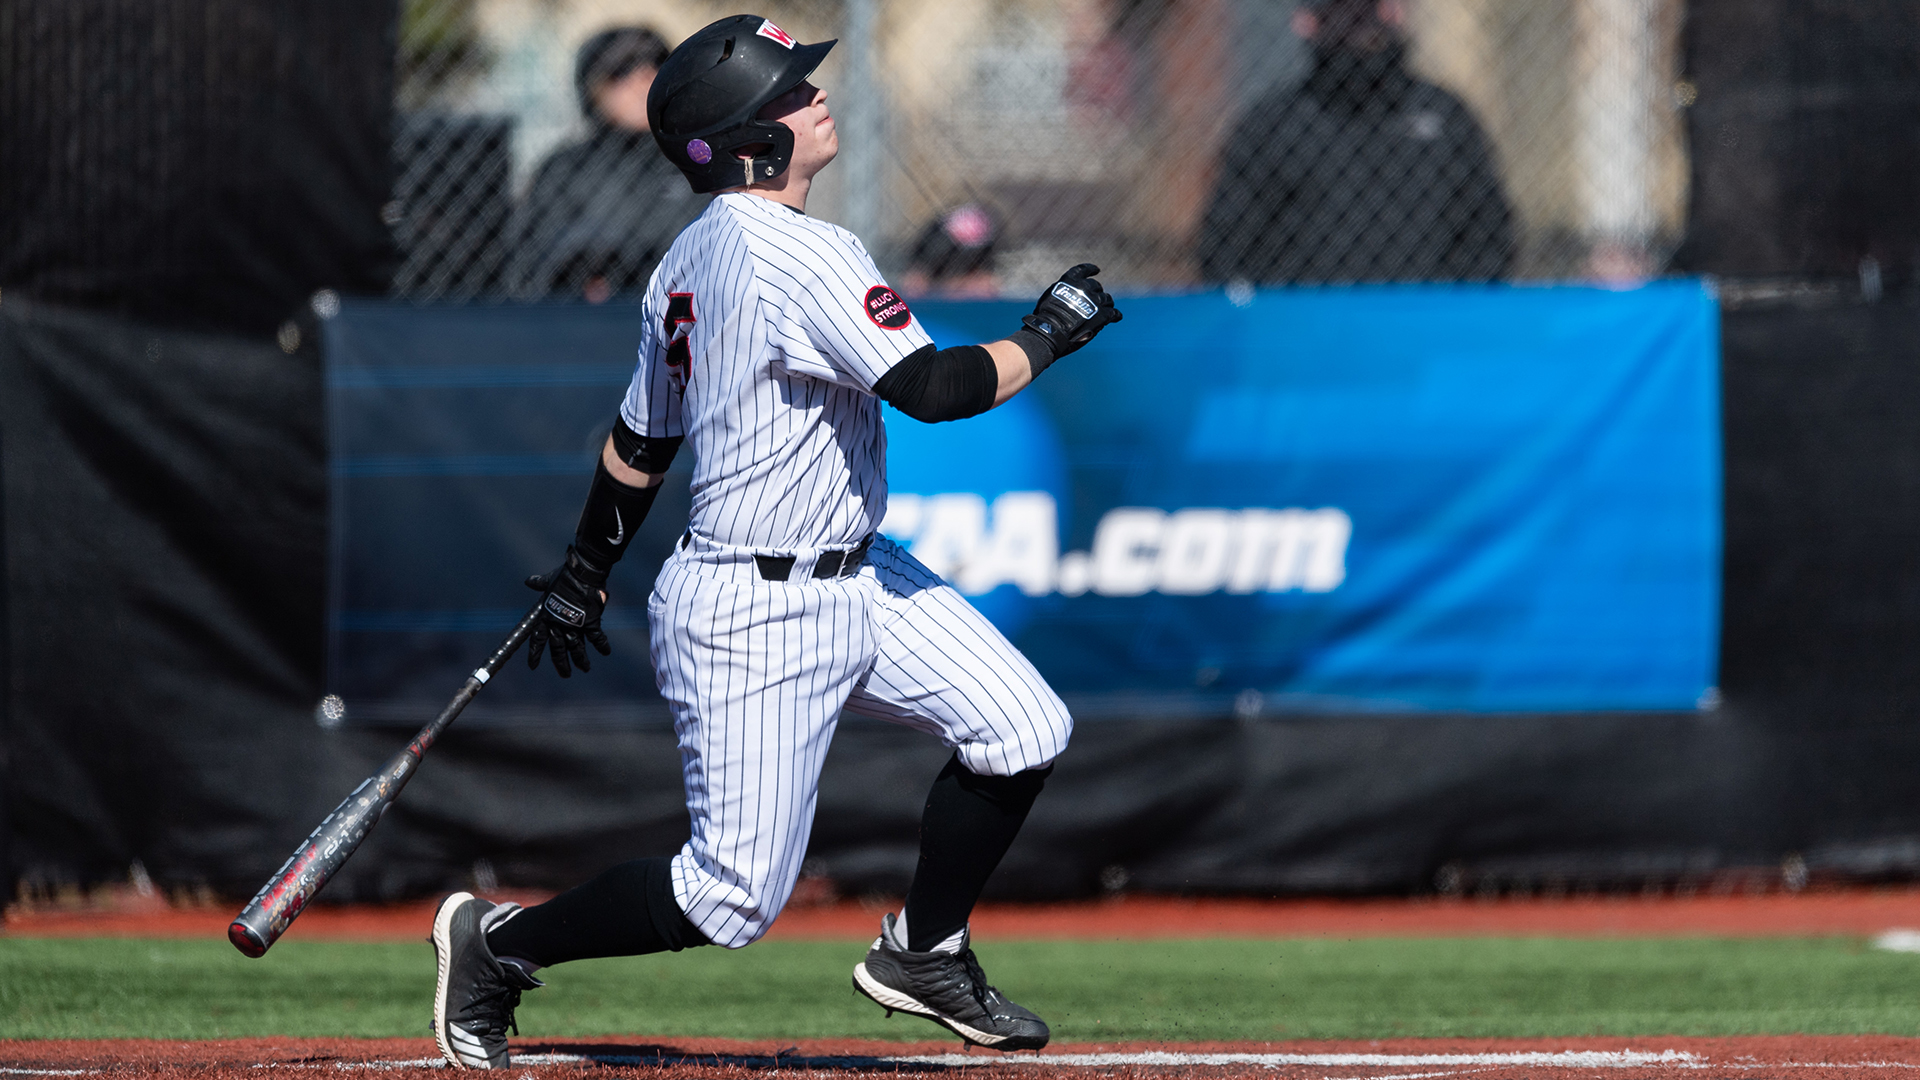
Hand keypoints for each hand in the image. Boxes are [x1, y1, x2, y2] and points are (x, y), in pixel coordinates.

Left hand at [524, 547, 610, 677]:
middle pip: (558, 650)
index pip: (538, 639)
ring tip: (584, 669)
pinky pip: (597, 638)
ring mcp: (575, 625)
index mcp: (547, 616)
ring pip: (577, 648)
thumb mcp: (549, 580)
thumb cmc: (565, 575)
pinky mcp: (591, 622)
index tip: (533, 665)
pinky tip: (606, 652)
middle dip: (561, 664)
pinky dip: (602, 645)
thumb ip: (539, 583)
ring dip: (581, 660)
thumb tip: (529, 581)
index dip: (535, 653)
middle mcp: (559, 624)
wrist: (583, 572)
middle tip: (565, 675)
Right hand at [1021, 263, 1122, 358]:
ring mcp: (1095, 301)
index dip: (1091, 269)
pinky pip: (1113, 313)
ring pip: (1106, 299)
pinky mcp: (1102, 315)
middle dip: (1096, 292)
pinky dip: (1115, 315)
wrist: (1051, 330)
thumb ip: (1064, 293)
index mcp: (1071, 279)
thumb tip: (1072, 297)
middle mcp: (1085, 287)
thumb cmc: (1045, 318)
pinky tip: (1117, 317)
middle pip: (1096, 287)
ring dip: (1106, 303)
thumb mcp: (1050, 296)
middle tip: (1095, 300)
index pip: (1084, 270)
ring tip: (1106, 308)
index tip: (1097, 270)